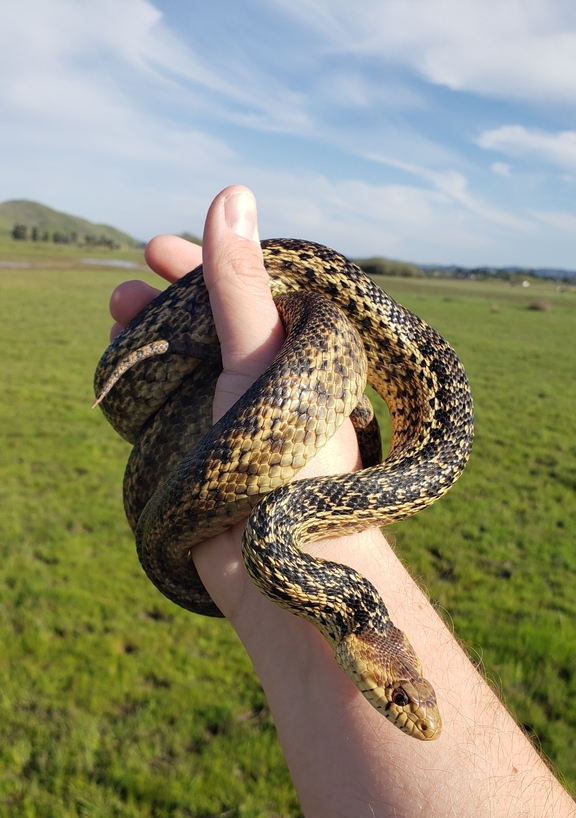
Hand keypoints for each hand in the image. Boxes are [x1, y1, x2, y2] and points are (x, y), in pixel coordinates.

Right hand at [109, 185, 361, 620]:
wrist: (276, 563)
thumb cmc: (289, 452)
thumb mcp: (259, 354)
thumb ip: (238, 282)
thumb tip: (232, 195)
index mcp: (303, 352)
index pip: (252, 291)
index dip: (205, 265)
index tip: (155, 248)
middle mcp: (273, 382)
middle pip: (213, 327)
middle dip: (167, 304)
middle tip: (124, 289)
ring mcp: (240, 419)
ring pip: (189, 366)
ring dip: (150, 341)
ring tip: (113, 321)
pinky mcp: (213, 455)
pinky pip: (174, 408)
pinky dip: (147, 386)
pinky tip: (121, 376)